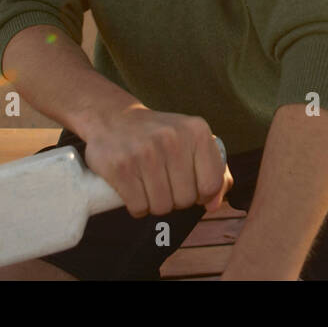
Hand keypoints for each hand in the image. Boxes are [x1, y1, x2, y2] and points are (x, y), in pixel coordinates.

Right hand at [77, 102, 231, 217]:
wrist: (113, 118)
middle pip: (185, 199)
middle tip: (165, 183)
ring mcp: (145, 153)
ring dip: (155, 204)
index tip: (191, 187)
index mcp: (196, 131)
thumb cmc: (158, 135)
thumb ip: (213, 170)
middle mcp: (173, 139)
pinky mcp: (121, 167)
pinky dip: (138, 207)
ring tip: (149, 186)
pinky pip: (139, 208)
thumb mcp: (191, 140)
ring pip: (162, 207)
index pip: (211, 184)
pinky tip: (135, 190)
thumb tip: (214, 205)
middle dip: (176, 199)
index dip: (202, 194)